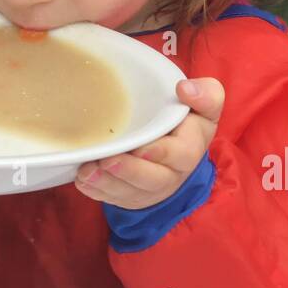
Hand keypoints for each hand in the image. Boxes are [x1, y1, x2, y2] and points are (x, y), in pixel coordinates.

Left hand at [73, 78, 223, 209]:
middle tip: (106, 161)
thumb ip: (206, 94)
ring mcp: (150, 188)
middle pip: (153, 180)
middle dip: (129, 172)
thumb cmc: (187, 119)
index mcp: (190, 149)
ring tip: (87, 171)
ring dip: (107, 184)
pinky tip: (82, 179)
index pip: (181, 155)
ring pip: (130, 193)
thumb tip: (185, 89)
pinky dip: (96, 190)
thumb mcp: (205, 103)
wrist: (177, 144)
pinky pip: (114, 198)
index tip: (141, 148)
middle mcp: (172, 174)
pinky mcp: (131, 195)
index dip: (161, 153)